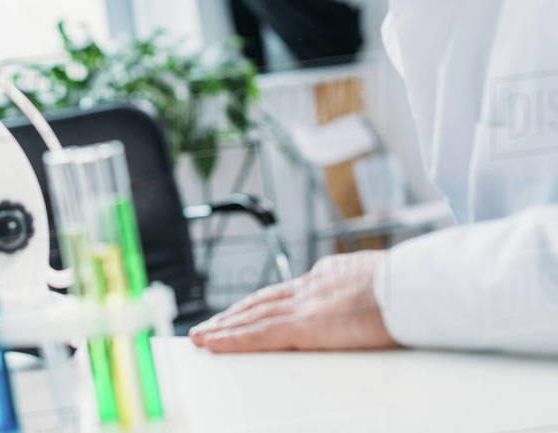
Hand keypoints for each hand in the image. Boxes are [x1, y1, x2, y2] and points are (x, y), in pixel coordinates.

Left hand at [188, 250, 400, 352]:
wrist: (418, 286)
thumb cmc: (413, 289)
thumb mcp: (383, 284)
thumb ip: (362, 292)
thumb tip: (366, 303)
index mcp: (328, 278)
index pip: (283, 293)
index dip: (258, 303)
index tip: (242, 311)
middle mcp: (310, 288)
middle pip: (259, 303)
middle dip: (233, 315)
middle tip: (209, 326)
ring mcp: (306, 306)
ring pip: (251, 317)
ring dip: (224, 327)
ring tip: (203, 337)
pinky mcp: (306, 326)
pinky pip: (259, 335)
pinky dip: (233, 339)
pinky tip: (214, 344)